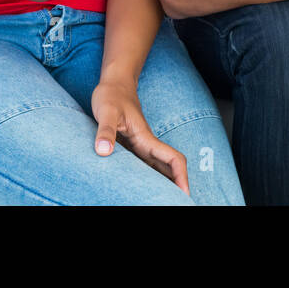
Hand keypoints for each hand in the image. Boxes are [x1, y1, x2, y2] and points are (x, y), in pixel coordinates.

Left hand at [90, 78, 188, 194]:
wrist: (114, 84)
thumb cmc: (111, 95)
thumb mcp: (106, 111)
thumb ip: (105, 131)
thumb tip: (104, 151)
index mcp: (145, 138)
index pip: (172, 158)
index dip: (181, 176)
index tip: (184, 194)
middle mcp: (146, 144)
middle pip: (169, 168)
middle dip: (176, 186)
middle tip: (177, 203)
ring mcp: (140, 146)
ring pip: (158, 168)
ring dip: (164, 183)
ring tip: (162, 200)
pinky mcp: (132, 146)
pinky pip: (145, 166)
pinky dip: (149, 178)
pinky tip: (143, 188)